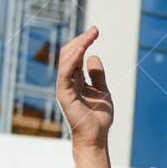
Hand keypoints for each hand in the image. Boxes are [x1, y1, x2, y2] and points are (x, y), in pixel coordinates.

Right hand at [56, 26, 112, 167]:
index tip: (96, 31)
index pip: (76, 56)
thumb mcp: (102, 91)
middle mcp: (67, 82)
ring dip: (80, 44)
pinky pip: (66, 71)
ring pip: (67, 59)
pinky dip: (73, 57)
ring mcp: (64, 87)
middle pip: (70, 54)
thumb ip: (97, 75)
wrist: (96, 137)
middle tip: (95, 30)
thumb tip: (94, 56)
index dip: (84, 42)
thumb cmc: (98, 118)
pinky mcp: (64, 93)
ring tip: (92, 34)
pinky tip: (83, 47)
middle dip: (82, 40)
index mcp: (75, 81)